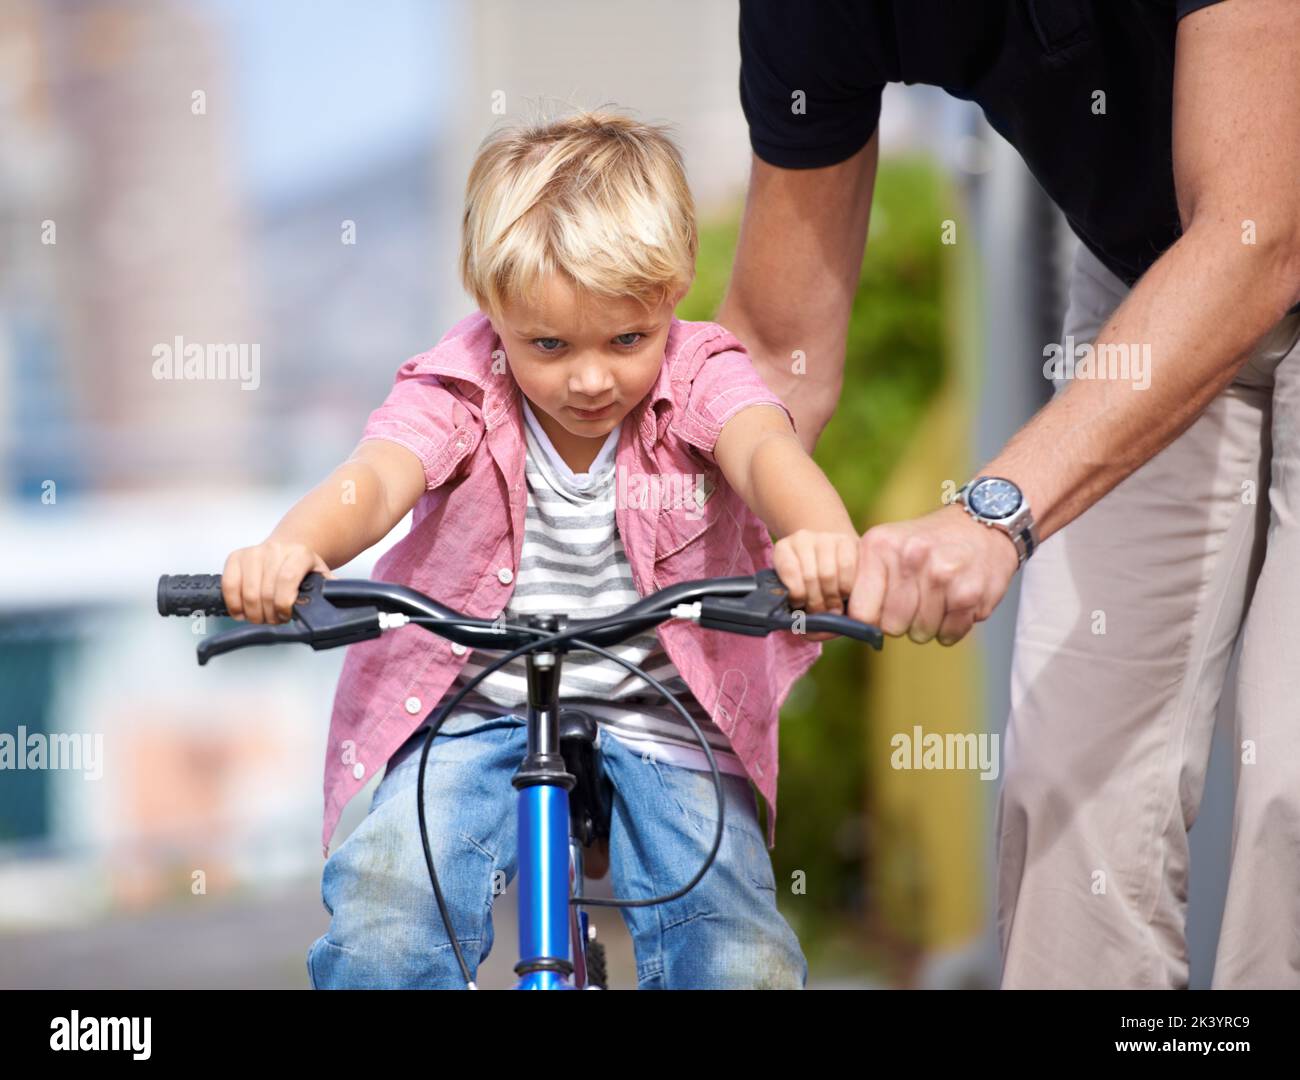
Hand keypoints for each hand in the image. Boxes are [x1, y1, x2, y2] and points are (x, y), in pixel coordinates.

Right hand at [221, 539, 333, 623]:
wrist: (287, 547)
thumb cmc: (302, 566)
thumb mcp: (320, 574)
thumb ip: (329, 588)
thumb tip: (338, 600)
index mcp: (299, 554)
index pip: (287, 580)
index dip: (284, 603)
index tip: (286, 616)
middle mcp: (275, 550)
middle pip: (266, 591)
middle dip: (269, 614)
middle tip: (274, 621)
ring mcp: (253, 553)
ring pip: (247, 592)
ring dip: (253, 613)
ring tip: (262, 618)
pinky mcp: (235, 557)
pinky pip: (229, 585)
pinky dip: (234, 604)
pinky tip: (242, 613)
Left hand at [772, 529, 859, 641]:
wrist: (831, 559)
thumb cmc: (810, 586)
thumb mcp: (796, 596)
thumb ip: (797, 614)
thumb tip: (809, 631)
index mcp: (783, 549)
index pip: (788, 572)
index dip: (796, 595)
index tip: (800, 606)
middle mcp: (803, 538)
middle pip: (810, 576)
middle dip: (817, 602)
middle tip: (821, 613)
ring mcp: (827, 538)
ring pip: (829, 574)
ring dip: (833, 597)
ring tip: (833, 606)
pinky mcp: (850, 541)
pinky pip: (849, 568)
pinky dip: (848, 587)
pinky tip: (845, 594)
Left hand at [848, 504, 1019, 644]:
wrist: (982, 522)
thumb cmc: (927, 541)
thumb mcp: (887, 545)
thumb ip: (863, 581)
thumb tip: (846, 624)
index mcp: (881, 545)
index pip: (861, 612)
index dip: (871, 619)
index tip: (881, 611)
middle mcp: (910, 557)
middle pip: (892, 626)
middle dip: (902, 621)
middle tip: (916, 599)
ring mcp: (942, 575)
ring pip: (920, 633)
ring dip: (928, 625)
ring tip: (937, 597)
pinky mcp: (970, 593)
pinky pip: (948, 635)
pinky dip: (951, 628)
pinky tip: (954, 603)